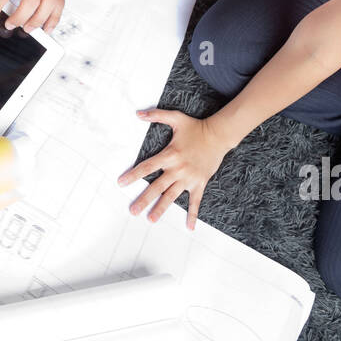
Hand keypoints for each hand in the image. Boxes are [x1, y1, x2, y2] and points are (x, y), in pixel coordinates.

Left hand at [117, 108, 229, 228]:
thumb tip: (138, 113)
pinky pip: (195, 202)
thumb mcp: (176, 118)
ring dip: (161, 208)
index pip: (147, 166)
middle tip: (132, 210)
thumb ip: (156, 115)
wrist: (219, 136)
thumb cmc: (196, 127)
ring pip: (172, 196)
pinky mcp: (199, 183)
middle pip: (157, 186)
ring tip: (150, 219)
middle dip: (144, 199)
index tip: (121, 183)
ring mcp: (189, 178)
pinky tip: (189, 227)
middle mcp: (178, 169)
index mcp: (170, 154)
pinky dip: (193, 215)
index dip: (133, 175)